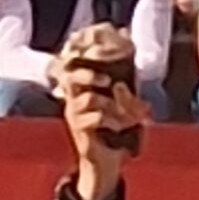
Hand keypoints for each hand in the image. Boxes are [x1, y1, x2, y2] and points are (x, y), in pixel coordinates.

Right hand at [60, 24, 150, 199]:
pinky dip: (110, 119)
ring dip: (110, 103)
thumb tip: (127, 38)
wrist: (106, 161)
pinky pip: (94, 117)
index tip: (99, 46)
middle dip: (91, 73)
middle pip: (72, 73)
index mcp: (83, 84)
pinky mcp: (78, 129)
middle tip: (108, 80)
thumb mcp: (123, 99)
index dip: (84, 47)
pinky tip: (119, 126)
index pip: (75, 58)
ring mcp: (74, 112)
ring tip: (120, 110)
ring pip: (87, 97)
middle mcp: (74, 96)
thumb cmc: (115, 128)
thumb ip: (124, 74)